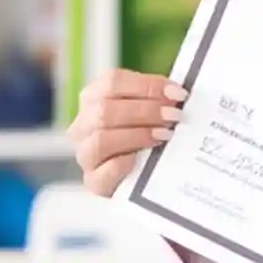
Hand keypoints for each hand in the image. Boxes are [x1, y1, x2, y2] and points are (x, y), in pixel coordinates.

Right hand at [67, 68, 188, 196]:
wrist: (137, 176)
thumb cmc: (143, 132)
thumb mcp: (148, 109)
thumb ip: (158, 98)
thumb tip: (179, 94)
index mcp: (94, 96)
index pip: (113, 82)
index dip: (148, 86)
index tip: (177, 94)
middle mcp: (83, 124)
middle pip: (105, 110)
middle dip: (146, 111)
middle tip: (173, 116)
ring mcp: (85, 153)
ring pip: (101, 140)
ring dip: (137, 135)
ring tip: (164, 135)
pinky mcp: (93, 181)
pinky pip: (102, 172)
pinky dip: (123, 165)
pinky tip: (141, 160)